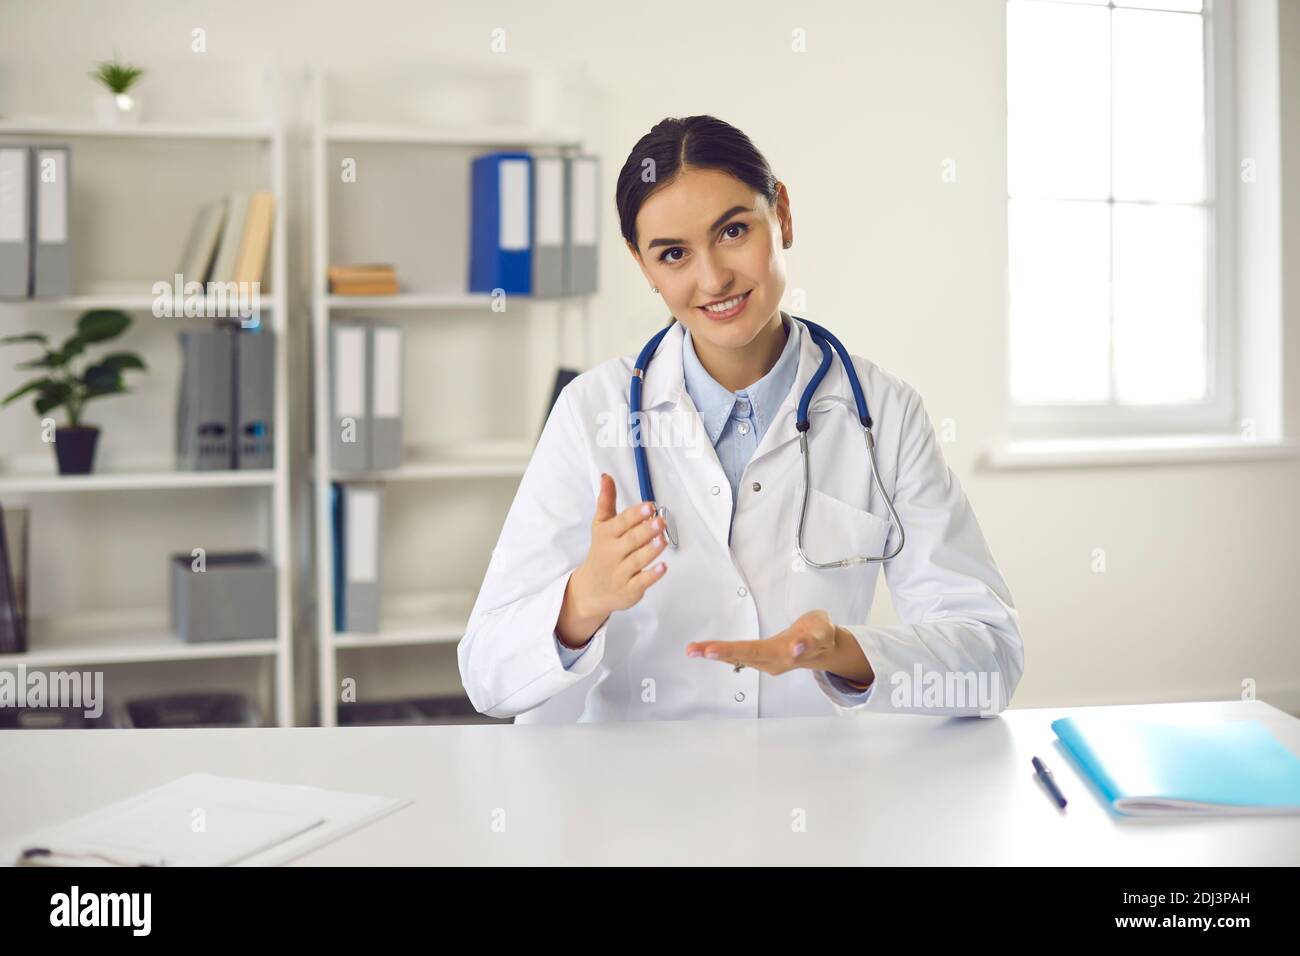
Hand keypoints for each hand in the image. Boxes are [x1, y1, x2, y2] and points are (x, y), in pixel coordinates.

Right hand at [556, 473, 667, 646]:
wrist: (591, 589)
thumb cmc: (601, 552)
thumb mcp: (601, 525)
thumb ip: (606, 501)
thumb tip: (606, 476)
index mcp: (606, 535)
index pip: (621, 522)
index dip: (636, 514)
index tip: (649, 506)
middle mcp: (613, 553)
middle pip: (630, 540)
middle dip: (645, 530)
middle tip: (660, 521)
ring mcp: (621, 572)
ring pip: (637, 560)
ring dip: (650, 550)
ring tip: (662, 540)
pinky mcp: (630, 589)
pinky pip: (641, 582)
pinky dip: (652, 575)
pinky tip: (663, 567)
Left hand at [685, 609, 873, 683]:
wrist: (827, 647)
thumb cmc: (822, 633)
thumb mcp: (823, 630)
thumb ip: (811, 639)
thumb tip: (797, 648)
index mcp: (785, 652)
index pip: (753, 650)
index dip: (731, 651)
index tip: (711, 651)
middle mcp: (772, 661)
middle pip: (740, 656)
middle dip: (715, 652)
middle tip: (692, 650)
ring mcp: (767, 662)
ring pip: (737, 658)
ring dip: (714, 653)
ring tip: (692, 649)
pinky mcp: (763, 659)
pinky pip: (739, 657)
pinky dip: (722, 653)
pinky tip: (706, 651)